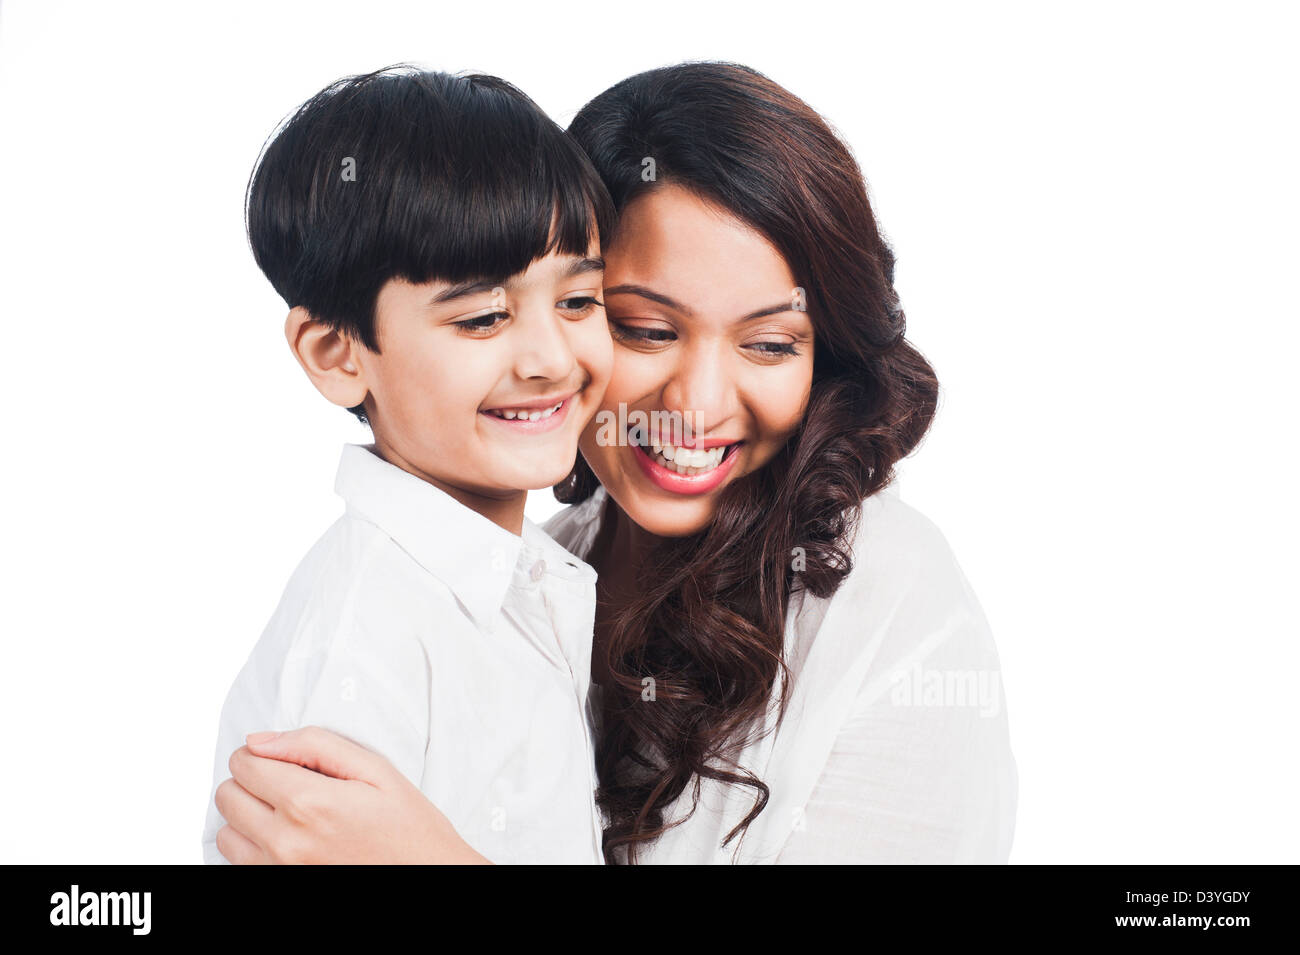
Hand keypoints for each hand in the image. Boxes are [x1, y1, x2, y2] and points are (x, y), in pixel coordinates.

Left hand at [214, 726, 490, 864]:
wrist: (428, 876)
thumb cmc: (409, 827)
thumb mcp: (376, 770)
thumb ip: (315, 745)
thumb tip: (260, 740)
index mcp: (310, 803)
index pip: (245, 763)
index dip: (262, 752)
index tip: (286, 758)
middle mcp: (286, 841)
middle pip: (228, 795)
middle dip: (252, 780)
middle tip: (288, 782)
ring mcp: (279, 870)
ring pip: (226, 831)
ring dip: (248, 815)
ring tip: (288, 812)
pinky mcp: (279, 885)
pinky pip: (238, 862)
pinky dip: (253, 844)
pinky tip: (288, 837)